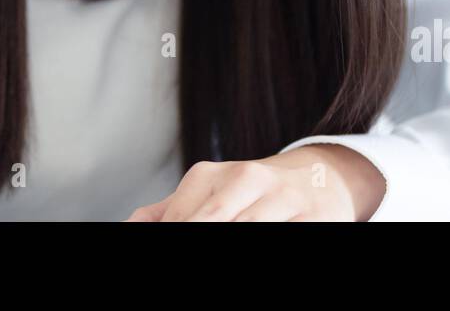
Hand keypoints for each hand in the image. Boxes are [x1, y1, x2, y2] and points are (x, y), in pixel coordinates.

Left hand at [123, 144, 385, 220]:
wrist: (318, 175)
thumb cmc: (251, 193)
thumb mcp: (208, 191)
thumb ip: (169, 212)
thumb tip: (132, 228)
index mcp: (210, 175)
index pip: (180, 221)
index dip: (174, 236)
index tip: (170, 245)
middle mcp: (247, 179)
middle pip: (211, 221)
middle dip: (198, 236)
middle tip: (179, 273)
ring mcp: (282, 197)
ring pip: (249, 227)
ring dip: (235, 238)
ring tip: (229, 240)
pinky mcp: (314, 216)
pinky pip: (285, 233)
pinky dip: (271, 237)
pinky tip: (263, 237)